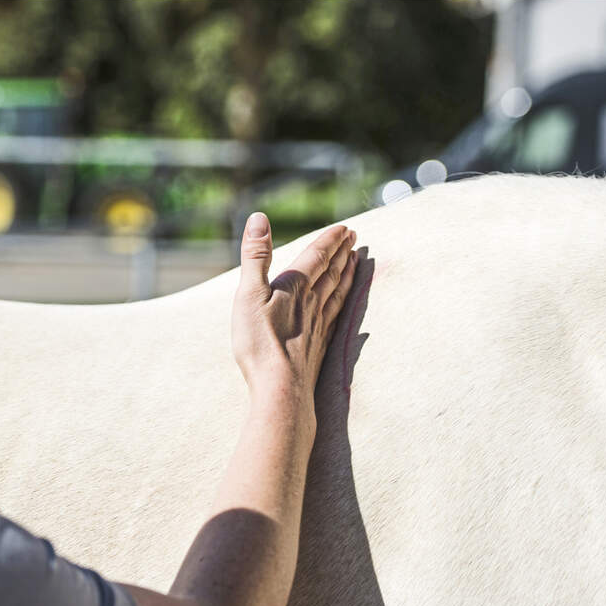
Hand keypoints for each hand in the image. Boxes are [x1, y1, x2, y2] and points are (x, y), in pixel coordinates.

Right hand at [231, 212, 356, 408]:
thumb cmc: (260, 343)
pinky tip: (345, 306)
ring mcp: (318, 326)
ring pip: (337, 293)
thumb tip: (259, 218)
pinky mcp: (318, 347)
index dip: (330, 240)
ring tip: (356, 263)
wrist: (280, 387)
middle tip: (354, 239)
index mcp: (294, 287)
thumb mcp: (249, 294)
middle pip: (331, 272)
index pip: (316, 256)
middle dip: (342, 253)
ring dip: (347, 275)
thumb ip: (255, 256)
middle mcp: (312, 303)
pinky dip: (343, 304)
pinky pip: (336, 317)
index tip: (345, 228)